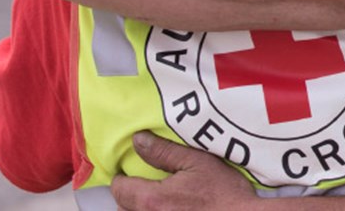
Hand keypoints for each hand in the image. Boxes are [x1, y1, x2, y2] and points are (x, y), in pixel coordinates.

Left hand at [112, 132, 259, 210]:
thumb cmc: (224, 194)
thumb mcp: (198, 162)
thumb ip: (164, 151)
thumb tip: (138, 140)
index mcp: (152, 199)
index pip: (120, 188)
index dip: (123, 176)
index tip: (131, 170)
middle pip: (122, 207)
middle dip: (128, 195)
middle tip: (144, 184)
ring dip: (138, 208)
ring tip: (157, 199)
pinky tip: (168, 207)